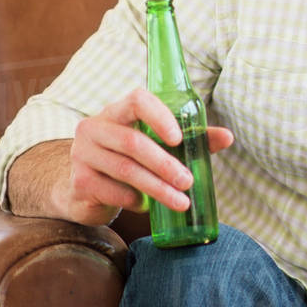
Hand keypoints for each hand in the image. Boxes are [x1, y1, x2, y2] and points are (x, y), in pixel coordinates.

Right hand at [61, 89, 233, 225]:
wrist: (86, 188)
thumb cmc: (131, 158)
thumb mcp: (157, 144)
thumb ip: (192, 138)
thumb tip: (228, 137)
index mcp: (118, 111)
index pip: (137, 100)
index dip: (160, 116)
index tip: (180, 139)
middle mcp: (95, 127)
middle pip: (133, 142)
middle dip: (165, 164)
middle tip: (188, 182)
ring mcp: (82, 154)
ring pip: (125, 169)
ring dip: (157, 188)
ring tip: (181, 201)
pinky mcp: (78, 181)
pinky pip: (111, 191)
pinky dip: (134, 200)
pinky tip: (147, 206)